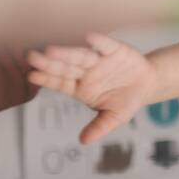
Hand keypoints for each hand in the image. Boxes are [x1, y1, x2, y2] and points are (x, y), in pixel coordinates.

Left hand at [26, 33, 159, 143]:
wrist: (147, 84)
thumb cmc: (126, 100)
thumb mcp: (114, 118)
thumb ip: (99, 127)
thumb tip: (83, 141)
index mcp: (81, 88)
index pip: (60, 83)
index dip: (47, 79)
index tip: (31, 76)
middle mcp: (86, 72)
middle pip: (66, 67)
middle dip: (49, 63)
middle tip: (32, 57)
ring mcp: (99, 60)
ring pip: (81, 56)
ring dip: (67, 52)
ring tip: (51, 50)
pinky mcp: (115, 50)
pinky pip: (105, 45)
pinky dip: (99, 42)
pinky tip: (88, 37)